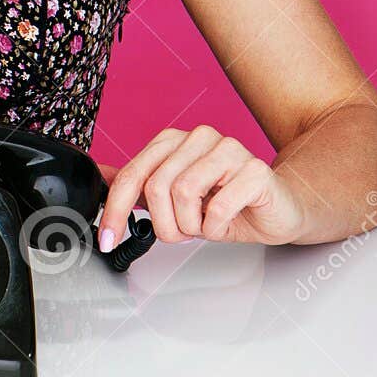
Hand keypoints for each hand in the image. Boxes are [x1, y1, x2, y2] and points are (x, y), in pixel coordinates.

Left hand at [95, 125, 305, 249]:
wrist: (276, 211)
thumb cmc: (226, 205)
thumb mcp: (173, 199)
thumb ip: (139, 185)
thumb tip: (100, 175)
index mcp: (174, 141)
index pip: (133, 174)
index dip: (115, 209)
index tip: (107, 238)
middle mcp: (199, 137)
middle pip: (158, 186)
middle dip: (165, 225)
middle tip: (182, 234)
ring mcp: (229, 149)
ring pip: (185, 194)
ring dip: (192, 225)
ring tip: (206, 224)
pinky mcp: (255, 169)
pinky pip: (219, 207)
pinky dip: (217, 227)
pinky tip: (227, 222)